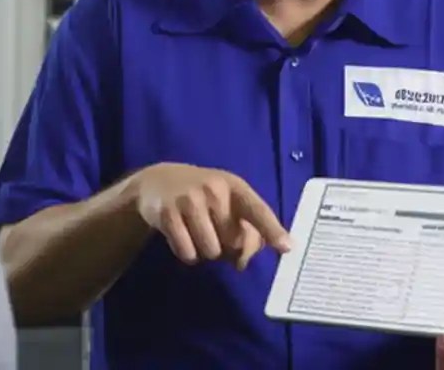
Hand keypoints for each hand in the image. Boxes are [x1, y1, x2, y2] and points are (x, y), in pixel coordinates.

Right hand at [133, 162, 290, 269]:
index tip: (286, 247)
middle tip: (216, 233)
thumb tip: (242, 262)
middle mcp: (214, 190)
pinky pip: (187, 253)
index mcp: (235, 187)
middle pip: (234, 242)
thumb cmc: (203, 196)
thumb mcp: (227, 203)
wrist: (157, 181)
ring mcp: (189, 200)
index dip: (272, 230)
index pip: (257, 210)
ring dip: (206, 252)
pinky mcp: (167, 214)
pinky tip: (182, 237)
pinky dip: (187, 254)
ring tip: (198, 234)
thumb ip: (245, 230)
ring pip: (211, 251)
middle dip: (227, 247)